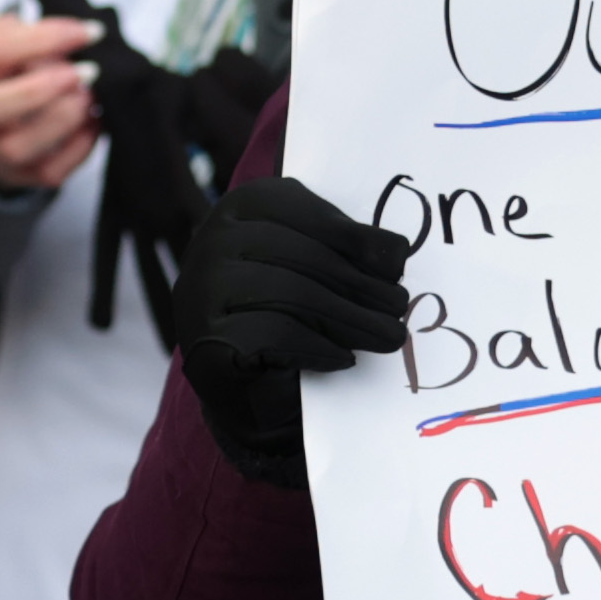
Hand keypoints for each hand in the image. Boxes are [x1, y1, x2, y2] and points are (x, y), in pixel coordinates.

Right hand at [0, 13, 100, 193]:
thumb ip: (27, 32)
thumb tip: (73, 36)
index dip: (46, 38)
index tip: (91, 32)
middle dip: (44, 88)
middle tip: (89, 71)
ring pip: (16, 148)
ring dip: (63, 120)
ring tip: (90, 97)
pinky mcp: (14, 176)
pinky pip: (46, 172)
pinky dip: (78, 148)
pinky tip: (93, 122)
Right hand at [164, 176, 409, 487]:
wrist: (243, 390)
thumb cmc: (286, 314)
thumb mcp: (315, 268)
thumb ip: (343, 249)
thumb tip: (395, 252)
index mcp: (238, 209)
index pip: (300, 212)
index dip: (352, 237)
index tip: (397, 263)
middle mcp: (209, 242)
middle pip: (302, 256)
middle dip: (361, 285)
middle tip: (400, 307)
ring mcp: (201, 292)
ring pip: (294, 295)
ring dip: (353, 320)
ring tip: (390, 336)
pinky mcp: (205, 342)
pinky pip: (275, 335)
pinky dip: (319, 347)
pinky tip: (346, 357)